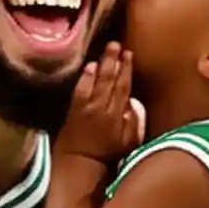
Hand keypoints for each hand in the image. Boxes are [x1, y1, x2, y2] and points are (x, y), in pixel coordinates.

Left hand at [54, 42, 139, 163]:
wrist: (80, 163)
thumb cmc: (106, 155)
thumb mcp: (129, 143)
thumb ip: (134, 123)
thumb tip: (132, 104)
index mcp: (118, 116)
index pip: (124, 88)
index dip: (127, 70)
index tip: (129, 54)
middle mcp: (103, 109)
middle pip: (111, 80)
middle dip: (114, 61)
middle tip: (116, 44)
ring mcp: (87, 108)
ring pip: (97, 82)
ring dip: (102, 65)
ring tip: (106, 50)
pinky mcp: (74, 110)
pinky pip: (81, 90)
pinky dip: (85, 77)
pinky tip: (89, 66)